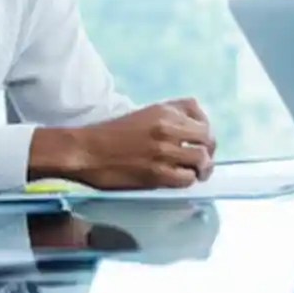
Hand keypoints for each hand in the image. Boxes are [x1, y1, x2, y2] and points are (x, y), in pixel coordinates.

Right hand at [31, 98, 215, 189]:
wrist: (85, 151)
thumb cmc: (110, 135)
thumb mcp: (143, 115)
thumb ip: (168, 119)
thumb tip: (192, 133)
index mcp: (164, 111)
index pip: (201, 116)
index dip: (205, 131)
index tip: (201, 141)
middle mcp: (167, 128)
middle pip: (207, 138)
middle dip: (209, 151)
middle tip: (203, 161)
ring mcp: (163, 151)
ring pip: (201, 160)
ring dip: (202, 169)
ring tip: (196, 173)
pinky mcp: (156, 173)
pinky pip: (186, 179)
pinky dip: (187, 181)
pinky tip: (180, 180)